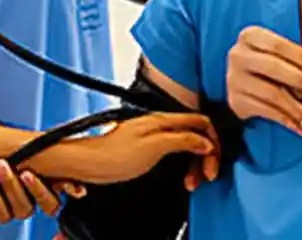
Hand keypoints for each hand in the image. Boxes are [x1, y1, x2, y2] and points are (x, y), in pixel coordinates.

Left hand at [0, 159, 85, 228]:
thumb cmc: (21, 156)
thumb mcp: (42, 160)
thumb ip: (61, 173)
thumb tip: (77, 190)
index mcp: (44, 197)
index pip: (49, 205)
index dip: (38, 191)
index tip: (27, 173)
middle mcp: (26, 207)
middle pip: (23, 208)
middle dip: (10, 185)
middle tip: (0, 164)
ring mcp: (6, 213)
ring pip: (3, 215)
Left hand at [74, 112, 218, 185]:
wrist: (88, 163)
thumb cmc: (113, 155)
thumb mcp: (154, 147)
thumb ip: (182, 140)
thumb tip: (205, 141)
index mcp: (163, 119)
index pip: (201, 121)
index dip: (212, 141)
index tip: (212, 162)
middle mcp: (161, 124)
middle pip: (197, 134)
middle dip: (206, 155)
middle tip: (205, 176)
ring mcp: (155, 135)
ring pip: (188, 145)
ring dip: (195, 163)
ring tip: (191, 182)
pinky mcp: (150, 147)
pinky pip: (177, 152)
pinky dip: (184, 165)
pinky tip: (182, 177)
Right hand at [226, 26, 301, 136]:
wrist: (244, 83)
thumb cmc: (271, 65)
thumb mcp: (283, 55)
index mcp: (251, 37)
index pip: (277, 45)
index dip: (301, 57)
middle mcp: (238, 55)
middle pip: (272, 67)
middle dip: (301, 81)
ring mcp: (234, 79)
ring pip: (270, 93)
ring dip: (296, 106)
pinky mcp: (236, 100)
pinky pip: (265, 111)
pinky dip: (286, 120)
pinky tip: (301, 126)